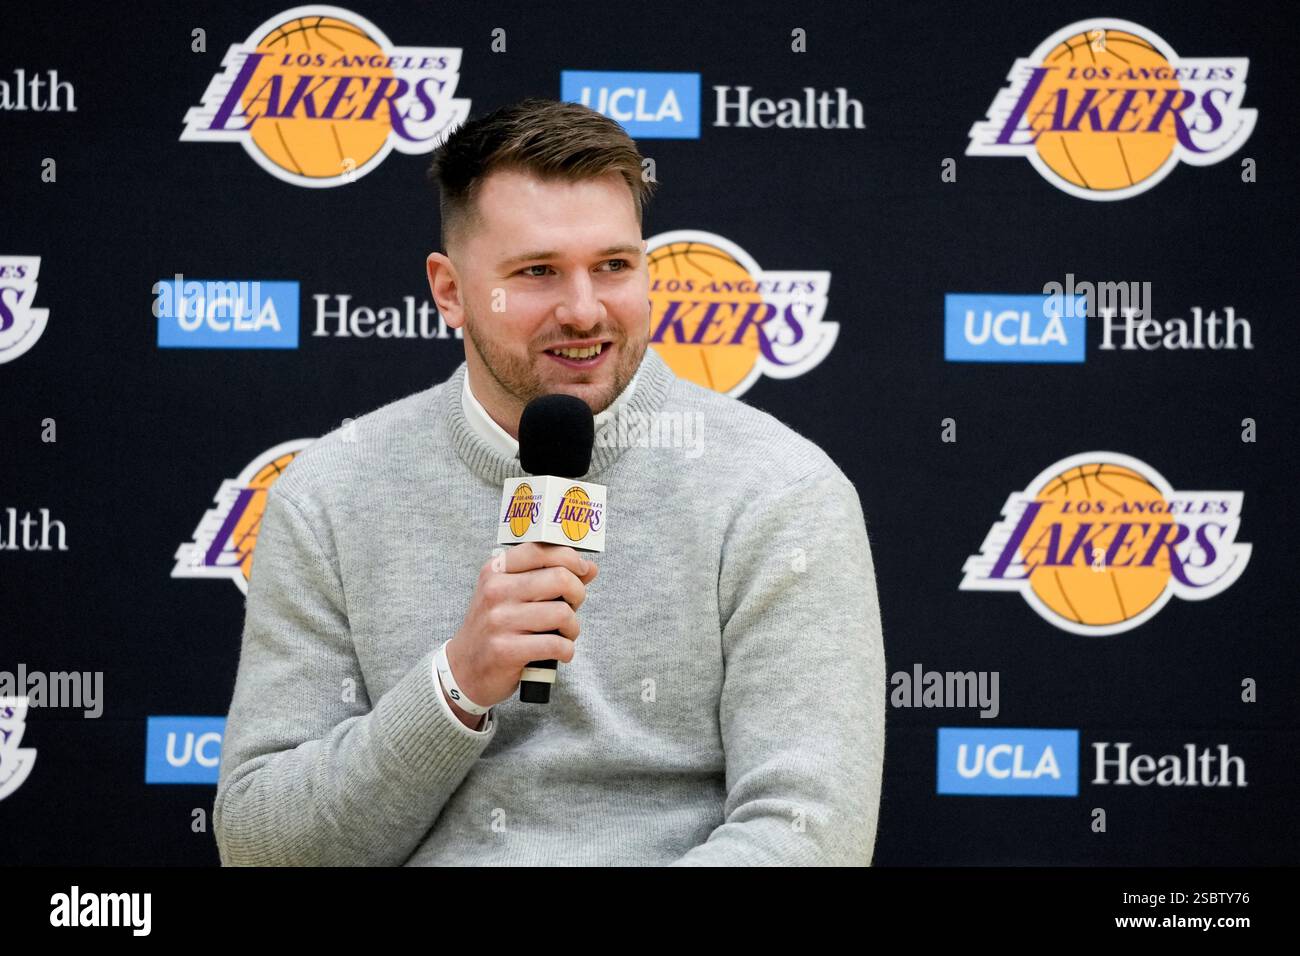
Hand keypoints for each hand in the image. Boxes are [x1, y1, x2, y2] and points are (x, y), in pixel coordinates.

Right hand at [443, 543, 597, 715]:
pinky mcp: (506, 650)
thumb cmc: (496, 628)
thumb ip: (548, 577)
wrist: (464, 670)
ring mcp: (499, 621)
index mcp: (496, 571)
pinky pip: (556, 644)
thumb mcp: (511, 595)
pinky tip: (560, 652)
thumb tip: (590, 567)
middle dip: (578, 594)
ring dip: (573, 627)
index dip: (570, 558)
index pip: (541, 550)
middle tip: (572, 607)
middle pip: (560, 578)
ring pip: (562, 613)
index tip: (581, 570)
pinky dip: (566, 650)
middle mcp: (495, 591)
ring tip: (564, 634)